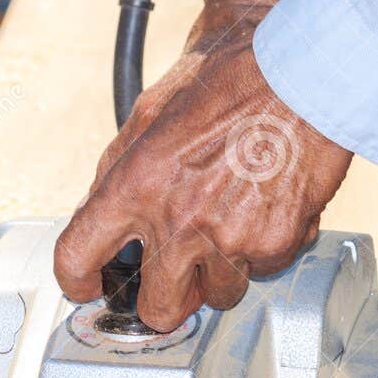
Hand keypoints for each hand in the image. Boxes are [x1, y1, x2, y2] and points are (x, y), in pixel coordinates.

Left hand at [55, 0, 354, 332]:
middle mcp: (180, 220)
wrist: (301, 66)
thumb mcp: (150, 113)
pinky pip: (263, 271)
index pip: (77, 259)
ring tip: (229, 224)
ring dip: (218, 272)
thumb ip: (117, 170)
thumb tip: (99, 216)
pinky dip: (262, 249)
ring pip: (217, 297)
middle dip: (161, 298)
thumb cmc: (227, 78)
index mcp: (135, 185)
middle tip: (171, 277)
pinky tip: (264, 207)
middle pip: (158, 311)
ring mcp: (231, 238)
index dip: (77, 281)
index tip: (88, 284)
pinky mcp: (277, 242)